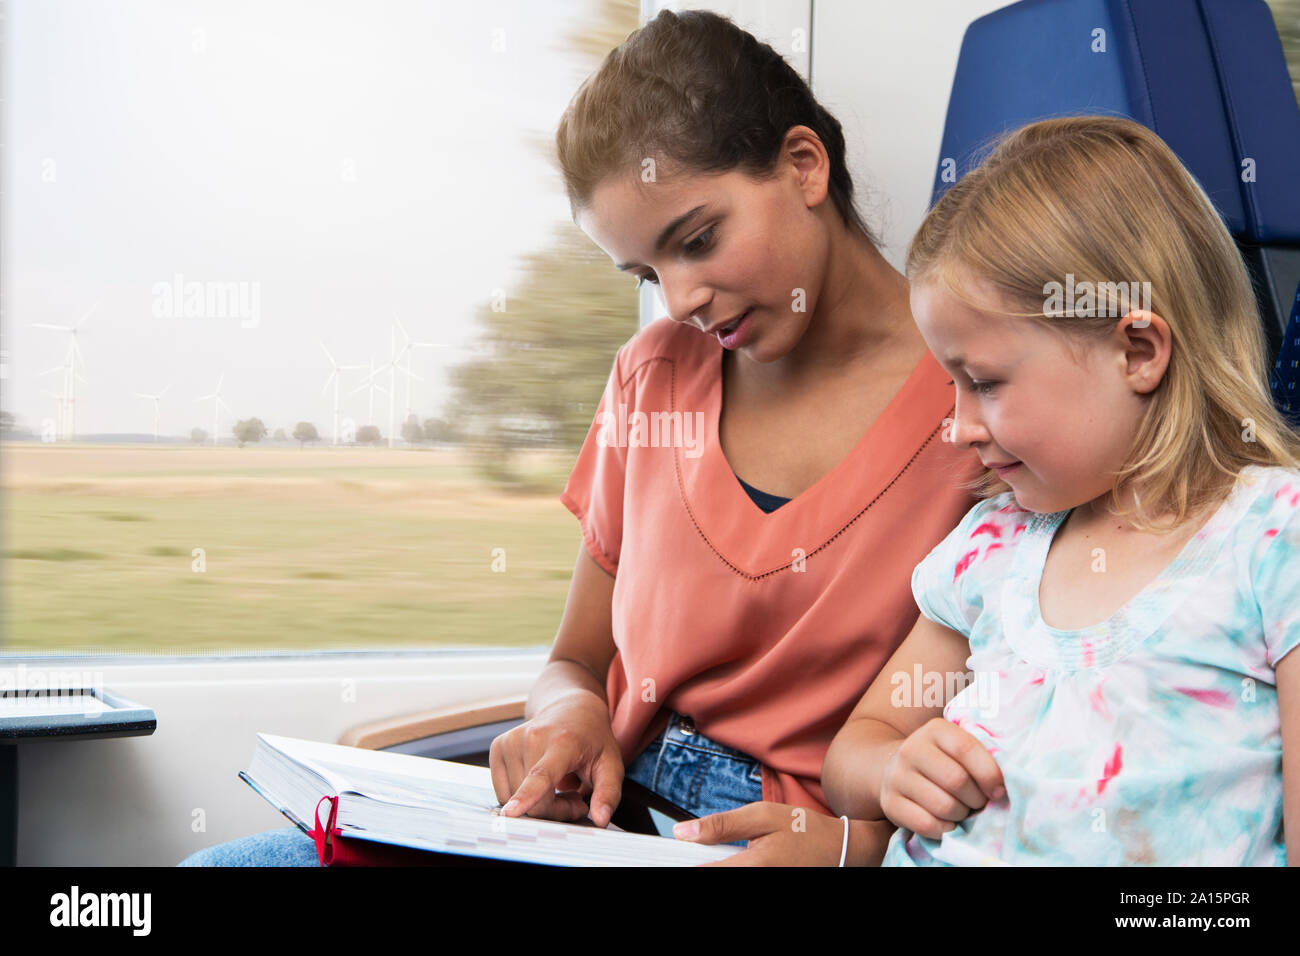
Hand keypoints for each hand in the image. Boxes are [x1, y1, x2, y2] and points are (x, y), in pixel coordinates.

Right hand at [488, 694, 623, 826]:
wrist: (571, 708)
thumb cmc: (593, 740)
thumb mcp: (612, 765)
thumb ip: (609, 794)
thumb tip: (601, 820)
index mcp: (563, 742)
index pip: (542, 774)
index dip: (528, 796)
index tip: (511, 812)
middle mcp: (532, 737)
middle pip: (534, 801)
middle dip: (556, 810)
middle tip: (575, 797)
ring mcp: (510, 741)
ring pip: (516, 800)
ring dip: (538, 804)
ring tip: (558, 787)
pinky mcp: (497, 747)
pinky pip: (503, 792)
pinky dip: (520, 796)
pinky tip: (538, 783)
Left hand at [671, 801, 896, 865]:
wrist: (842, 851)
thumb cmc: (803, 829)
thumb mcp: (763, 815)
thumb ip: (722, 824)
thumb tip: (681, 832)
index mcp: (752, 866)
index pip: (704, 873)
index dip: (682, 865)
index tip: (663, 857)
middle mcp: (757, 883)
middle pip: (712, 879)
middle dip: (698, 867)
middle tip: (683, 856)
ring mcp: (764, 888)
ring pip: (724, 882)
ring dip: (714, 868)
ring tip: (706, 858)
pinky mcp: (768, 887)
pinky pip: (738, 882)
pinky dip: (728, 870)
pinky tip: (726, 862)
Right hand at [879, 716, 1003, 839]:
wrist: (895, 769)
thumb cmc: (942, 762)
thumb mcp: (958, 749)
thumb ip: (982, 757)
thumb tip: (1001, 788)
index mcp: (935, 730)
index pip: (966, 749)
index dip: (989, 773)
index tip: (998, 791)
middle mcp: (912, 749)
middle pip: (956, 780)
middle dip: (976, 799)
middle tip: (978, 802)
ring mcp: (897, 776)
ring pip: (943, 806)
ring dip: (961, 815)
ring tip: (962, 810)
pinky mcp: (889, 803)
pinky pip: (926, 824)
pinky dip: (944, 829)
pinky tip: (947, 822)